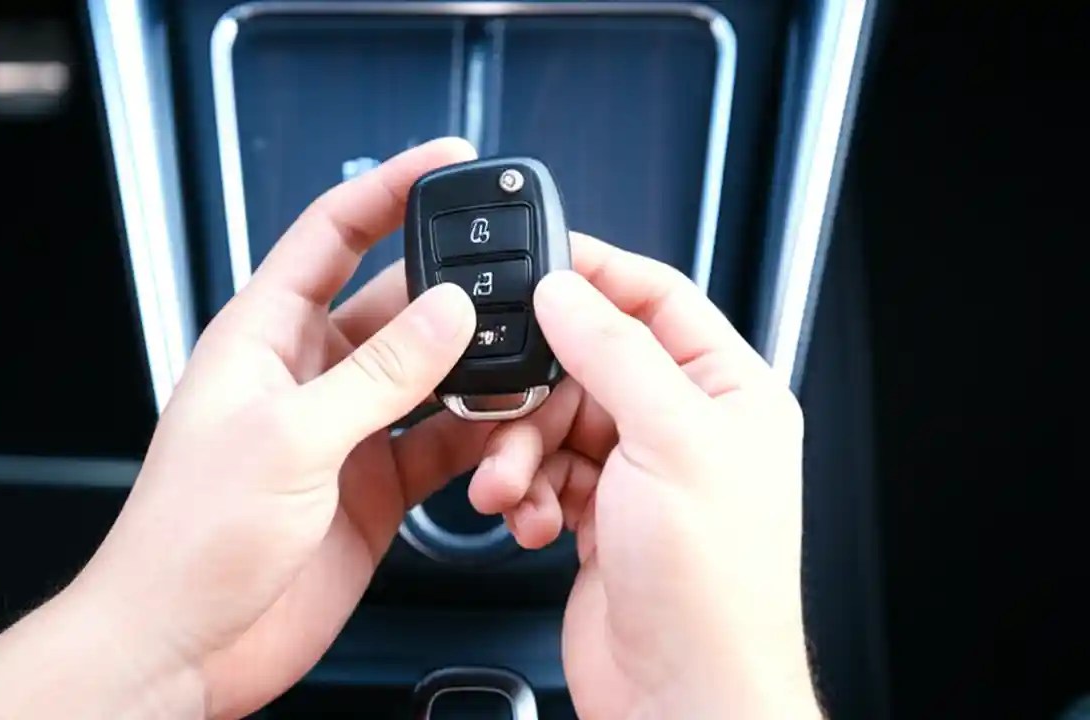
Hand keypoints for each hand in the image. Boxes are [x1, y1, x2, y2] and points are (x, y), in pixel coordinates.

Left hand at [0, 138, 496, 719]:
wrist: (185, 645)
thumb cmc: (190, 539)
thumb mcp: (292, 437)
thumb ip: (379, 373)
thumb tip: (446, 310)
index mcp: (263, 336)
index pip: (330, 234)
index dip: (387, 189)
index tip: (445, 160)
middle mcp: (305, 375)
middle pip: (393, 304)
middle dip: (450, 290)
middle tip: (511, 283)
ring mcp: (341, 430)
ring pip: (425, 376)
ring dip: (470, 373)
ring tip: (516, 367)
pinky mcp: (370, 485)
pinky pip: (436, 443)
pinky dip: (474, 440)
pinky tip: (499, 438)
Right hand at [469, 235, 820, 718]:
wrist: (681, 697)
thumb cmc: (713, 590)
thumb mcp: (669, 440)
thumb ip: (614, 352)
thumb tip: (567, 289)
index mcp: (728, 392)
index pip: (659, 299)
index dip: (597, 276)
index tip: (539, 266)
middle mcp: (687, 428)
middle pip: (589, 366)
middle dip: (538, 397)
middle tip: (510, 421)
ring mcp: (642, 475)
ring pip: (556, 424)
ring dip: (521, 454)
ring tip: (511, 488)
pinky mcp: (600, 517)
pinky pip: (544, 475)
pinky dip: (524, 494)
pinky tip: (527, 519)